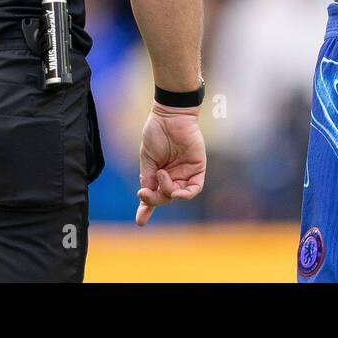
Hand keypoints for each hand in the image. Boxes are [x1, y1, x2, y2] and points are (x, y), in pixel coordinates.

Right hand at [136, 104, 204, 225]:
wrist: (169, 115)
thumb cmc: (156, 133)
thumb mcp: (147, 159)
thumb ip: (148, 179)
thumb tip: (144, 198)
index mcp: (159, 173)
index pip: (154, 194)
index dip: (147, 208)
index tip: (140, 222)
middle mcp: (173, 175)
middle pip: (166, 197)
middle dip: (154, 199)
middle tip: (144, 193)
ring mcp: (185, 172)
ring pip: (178, 194)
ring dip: (167, 193)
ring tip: (161, 176)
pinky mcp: (197, 168)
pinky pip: (195, 188)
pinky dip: (185, 193)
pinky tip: (175, 191)